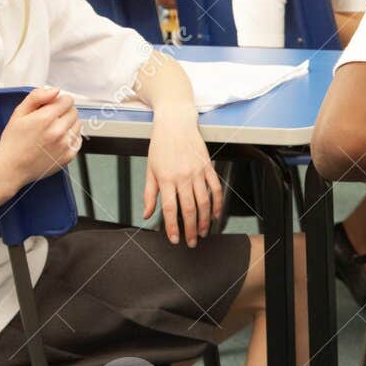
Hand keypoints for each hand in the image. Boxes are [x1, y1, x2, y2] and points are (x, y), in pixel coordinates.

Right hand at [0, 86, 81, 193]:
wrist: (11, 168)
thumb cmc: (13, 141)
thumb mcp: (19, 113)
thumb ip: (37, 97)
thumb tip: (55, 90)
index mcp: (46, 118)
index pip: (68, 100)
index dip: (59, 101)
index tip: (51, 107)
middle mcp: (58, 131)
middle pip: (74, 111)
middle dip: (64, 112)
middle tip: (50, 120)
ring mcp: (64, 145)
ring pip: (78, 125)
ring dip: (68, 124)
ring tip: (52, 131)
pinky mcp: (68, 156)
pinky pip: (78, 140)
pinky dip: (70, 138)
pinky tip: (57, 141)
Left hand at [144, 111, 223, 245]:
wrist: (176, 123)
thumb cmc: (161, 145)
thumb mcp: (150, 169)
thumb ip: (149, 194)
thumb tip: (147, 214)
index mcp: (165, 178)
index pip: (169, 209)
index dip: (172, 227)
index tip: (174, 239)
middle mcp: (182, 176)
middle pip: (189, 209)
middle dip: (190, 229)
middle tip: (192, 242)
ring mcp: (197, 171)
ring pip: (204, 201)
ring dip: (204, 220)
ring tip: (203, 232)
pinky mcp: (208, 166)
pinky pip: (216, 188)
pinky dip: (218, 203)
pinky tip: (216, 214)